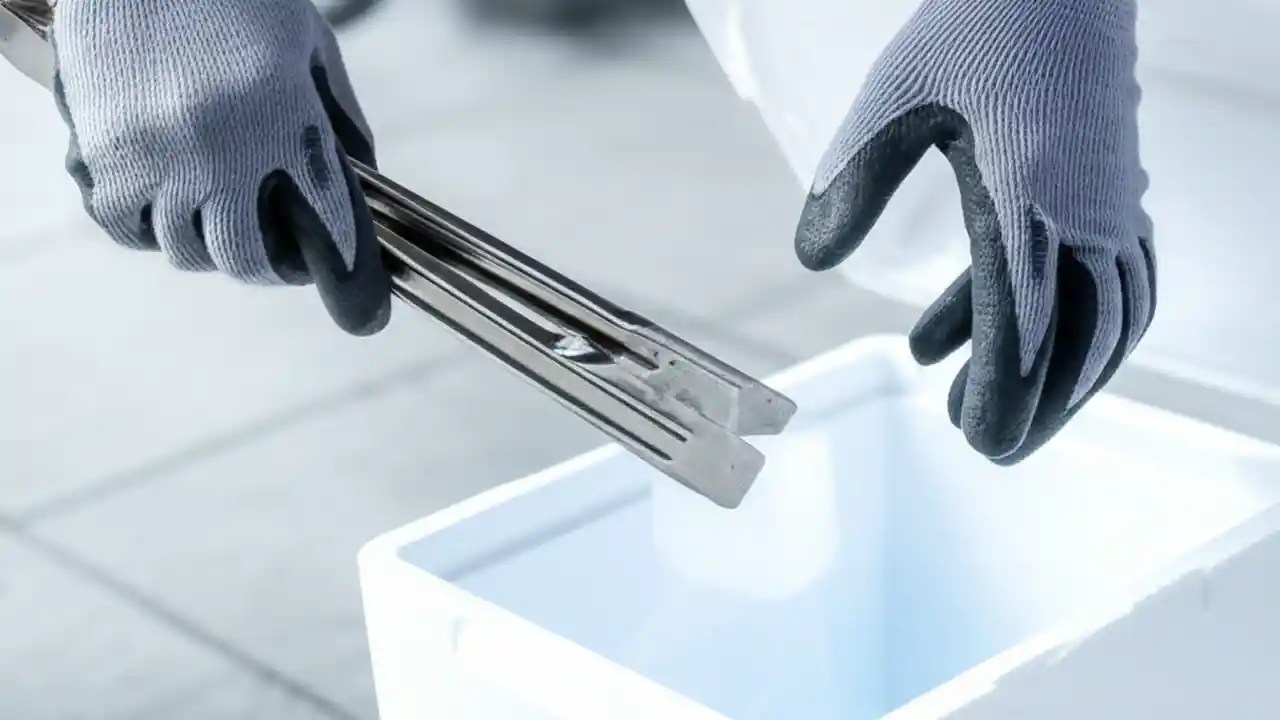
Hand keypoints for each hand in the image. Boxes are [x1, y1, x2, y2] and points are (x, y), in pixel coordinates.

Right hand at [51, 0, 390, 335]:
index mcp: (284, 118)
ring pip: (186, 251)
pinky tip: (167, 197)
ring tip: (220, 208)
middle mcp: (220, 148)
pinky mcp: (101, 152)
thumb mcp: (311, 48)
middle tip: (283, 248)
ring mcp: (155, 155)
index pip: (330, 229)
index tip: (367, 315)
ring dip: (210, 242)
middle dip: (273, 265)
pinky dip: (149, 228)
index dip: (353, 283)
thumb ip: (341, 122)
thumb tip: (362, 187)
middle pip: (248, 261)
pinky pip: (125, 228)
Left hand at [795, 0, 1155, 462]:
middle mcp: (1084, 213)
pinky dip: (1067, 323)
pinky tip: (981, 331)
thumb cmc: (975, 29)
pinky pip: (1110, 280)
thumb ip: (852, 179)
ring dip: (1060, 375)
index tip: (981, 441)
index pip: (1022, 321)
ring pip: (1105, 319)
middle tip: (990, 450)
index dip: (1006, 391)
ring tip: (996, 407)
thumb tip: (810, 259)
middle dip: (1038, 403)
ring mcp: (1110, 206)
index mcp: (1027, 197)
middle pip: (1077, 338)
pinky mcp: (1113, 194)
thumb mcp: (893, 97)